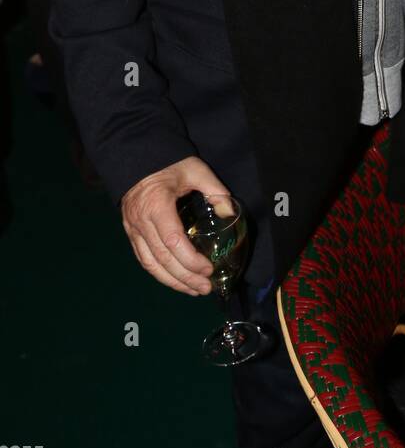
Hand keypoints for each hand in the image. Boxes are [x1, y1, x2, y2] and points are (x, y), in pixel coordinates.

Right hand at [121, 156, 232, 295]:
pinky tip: (174, 280)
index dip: (190, 260)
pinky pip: (143, 259)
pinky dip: (159, 273)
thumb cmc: (168, 162)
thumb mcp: (195, 170)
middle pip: (162, 259)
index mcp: (157, 206)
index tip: (208, 269)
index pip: (173, 242)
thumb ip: (215, 190)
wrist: (135, 156)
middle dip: (185, 278)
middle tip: (205, 288)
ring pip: (150, 264)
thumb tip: (231, 213)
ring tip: (192, 291)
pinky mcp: (130, 232)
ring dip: (172, 281)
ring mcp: (133, 229)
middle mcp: (141, 222)